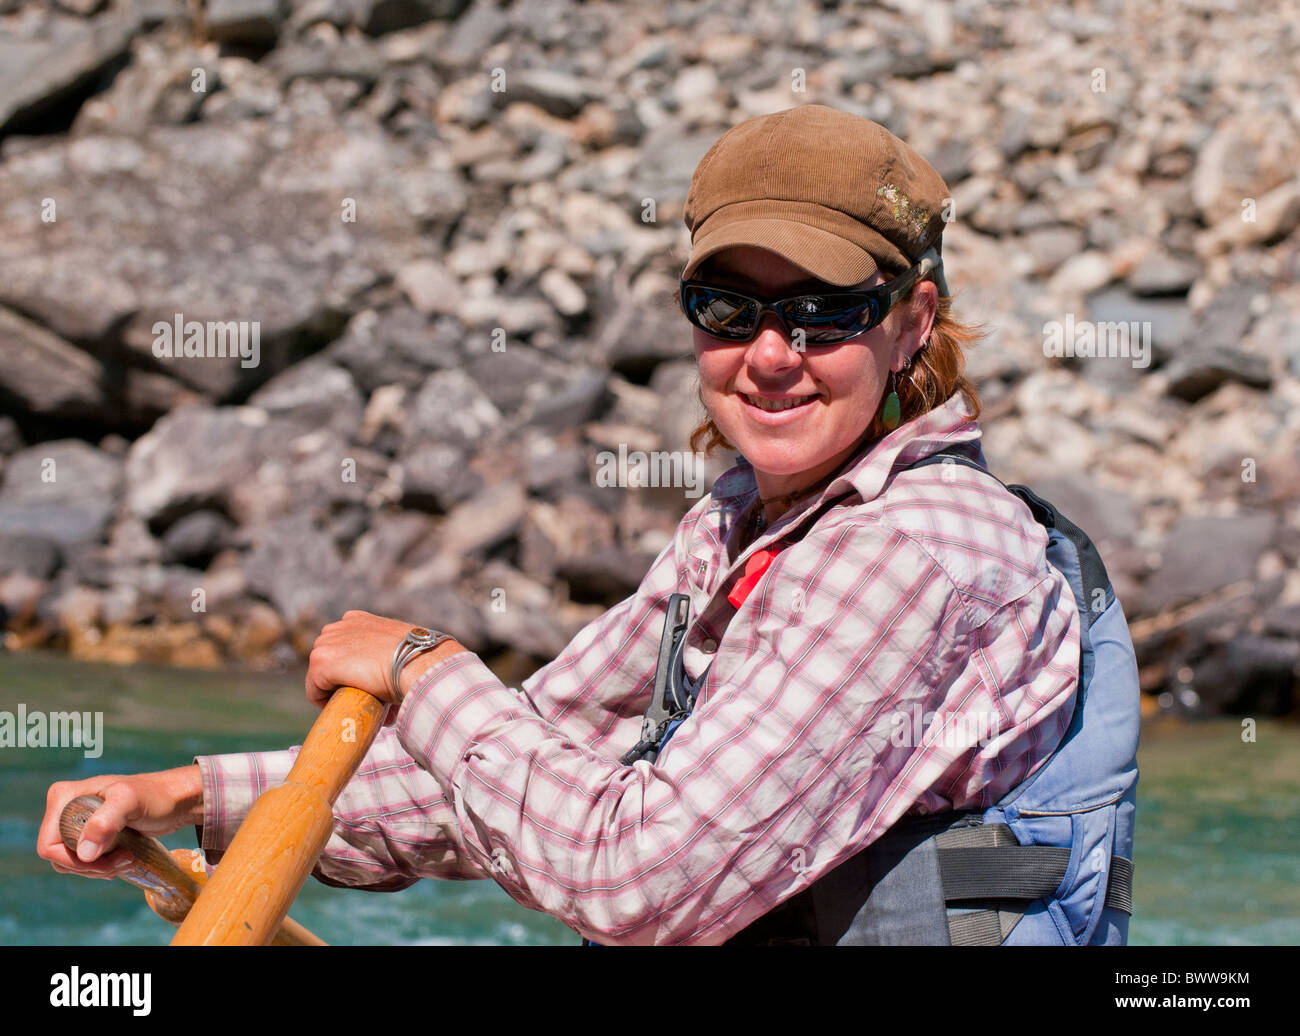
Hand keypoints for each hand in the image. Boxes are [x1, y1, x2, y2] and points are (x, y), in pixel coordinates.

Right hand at [37, 766, 204, 877]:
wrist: (175, 800)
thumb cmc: (155, 795)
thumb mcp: (130, 802)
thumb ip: (105, 822)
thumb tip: (83, 853)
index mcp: (64, 797)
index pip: (49, 845)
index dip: (72, 861)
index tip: (104, 861)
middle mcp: (65, 809)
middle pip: (60, 857)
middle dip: (90, 867)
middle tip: (123, 862)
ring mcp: (76, 823)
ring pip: (72, 863)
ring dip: (99, 869)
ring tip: (128, 860)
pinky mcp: (90, 835)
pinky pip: (84, 862)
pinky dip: (102, 868)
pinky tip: (124, 861)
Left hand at [305, 610, 462, 713]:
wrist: (415, 662)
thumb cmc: (415, 659)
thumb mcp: (397, 649)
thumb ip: (386, 658)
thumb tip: (389, 686)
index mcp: (357, 620)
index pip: (342, 647)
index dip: (349, 669)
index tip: (364, 685)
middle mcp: (339, 626)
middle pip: (327, 660)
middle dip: (339, 680)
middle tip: (359, 697)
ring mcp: (327, 642)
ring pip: (319, 677)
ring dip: (333, 691)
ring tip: (353, 704)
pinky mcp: (321, 661)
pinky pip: (314, 691)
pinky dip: (325, 702)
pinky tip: (344, 706)